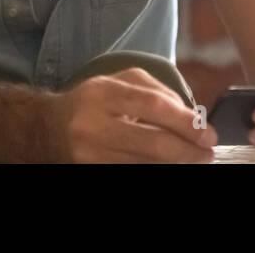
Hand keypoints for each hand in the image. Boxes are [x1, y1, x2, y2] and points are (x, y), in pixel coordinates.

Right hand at [49, 67, 216, 162]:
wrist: (46, 129)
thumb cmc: (92, 102)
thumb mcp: (117, 81)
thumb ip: (154, 90)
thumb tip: (189, 114)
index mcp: (103, 93)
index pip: (152, 106)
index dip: (185, 122)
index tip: (207, 133)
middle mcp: (94, 125)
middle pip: (152, 142)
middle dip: (187, 150)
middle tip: (208, 152)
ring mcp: (91, 155)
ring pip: (144, 164)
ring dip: (176, 165)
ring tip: (195, 160)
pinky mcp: (91, 172)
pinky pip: (131, 173)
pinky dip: (155, 171)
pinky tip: (170, 167)